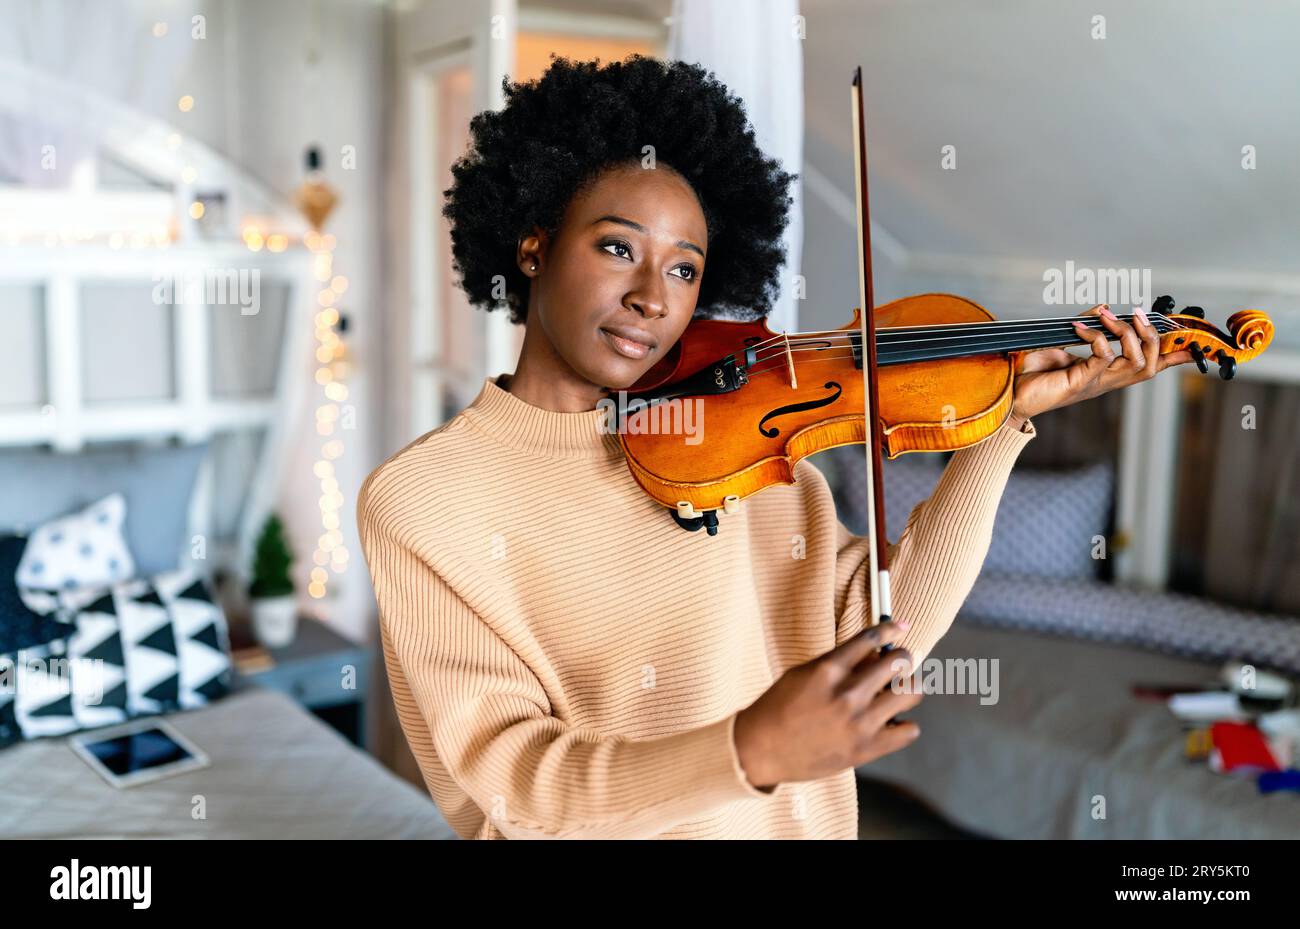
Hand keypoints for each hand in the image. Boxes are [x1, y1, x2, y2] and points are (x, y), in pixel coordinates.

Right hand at [733, 621, 922, 789]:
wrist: (762, 749)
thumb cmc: (779, 708)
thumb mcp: (802, 673)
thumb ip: (838, 662)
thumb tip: (873, 653)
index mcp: (829, 669)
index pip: (872, 638)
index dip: (891, 629)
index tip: (901, 628)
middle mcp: (848, 693)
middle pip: (899, 662)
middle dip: (903, 658)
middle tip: (900, 663)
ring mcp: (860, 722)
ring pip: (912, 692)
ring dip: (909, 687)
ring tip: (899, 691)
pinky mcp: (866, 748)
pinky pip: (909, 730)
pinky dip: (904, 725)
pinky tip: (891, 722)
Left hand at [1009, 303, 1194, 420]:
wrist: (1008, 395)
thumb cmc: (1034, 373)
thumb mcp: (1064, 345)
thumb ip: (1087, 328)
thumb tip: (1104, 307)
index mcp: (1108, 373)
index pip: (1149, 365)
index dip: (1174, 355)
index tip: (1194, 341)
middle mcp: (1106, 381)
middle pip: (1151, 364)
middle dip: (1152, 336)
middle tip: (1138, 312)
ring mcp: (1095, 384)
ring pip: (1136, 363)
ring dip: (1127, 334)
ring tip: (1109, 315)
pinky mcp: (1079, 384)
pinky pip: (1102, 357)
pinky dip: (1095, 336)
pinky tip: (1078, 326)